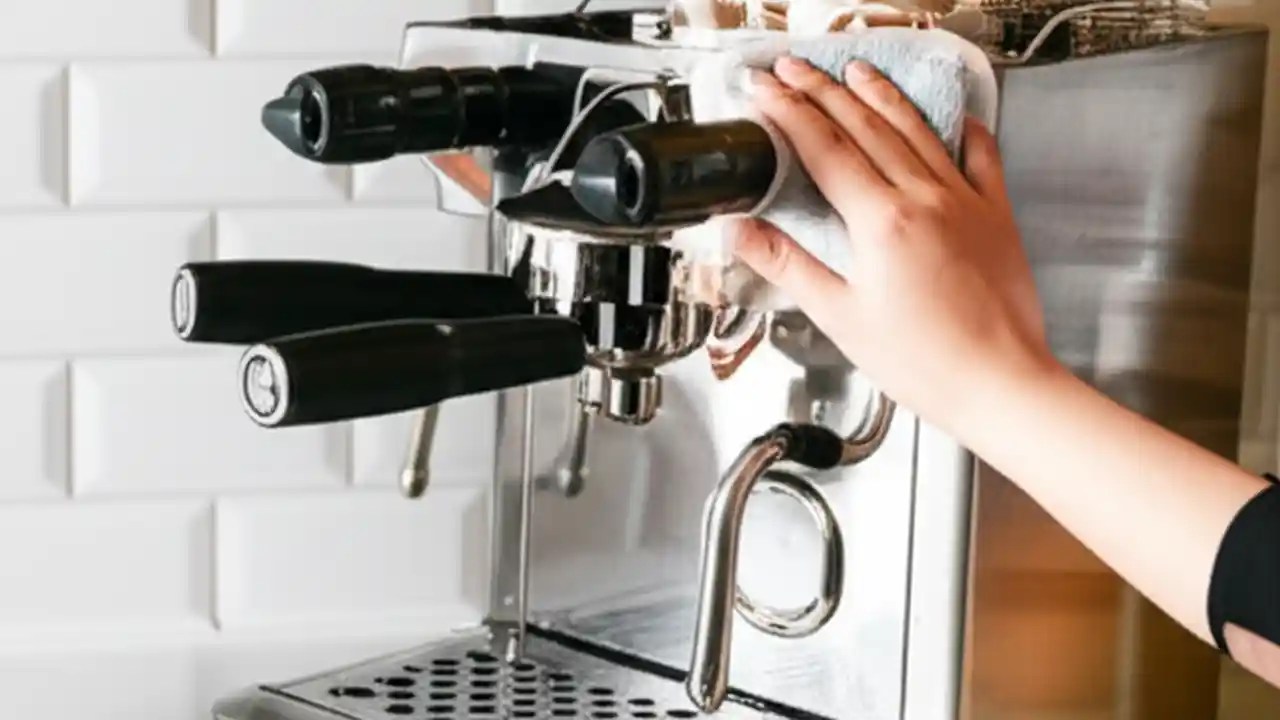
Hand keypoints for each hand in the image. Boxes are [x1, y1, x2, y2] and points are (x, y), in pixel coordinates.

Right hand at [734, 56, 1059, 434]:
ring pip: (916, 130)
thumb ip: (787, 264)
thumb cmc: (924, 362)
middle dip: (822, 90)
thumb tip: (739, 231)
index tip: (764, 90)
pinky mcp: (996, 215)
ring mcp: (964, 201)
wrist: (999, 383)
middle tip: (793, 69)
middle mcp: (924, 198)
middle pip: (864, 126)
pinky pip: (981, 156)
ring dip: (880, 95)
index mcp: (880, 221)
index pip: (823, 148)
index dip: (788, 112)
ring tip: (856, 72)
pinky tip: (954, 117)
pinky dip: (962, 129)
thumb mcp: (839, 316)